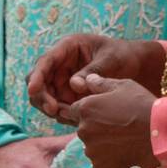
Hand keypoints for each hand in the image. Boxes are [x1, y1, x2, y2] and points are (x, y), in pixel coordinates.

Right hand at [27, 34, 166, 122]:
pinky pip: (58, 106)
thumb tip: (74, 85)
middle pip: (38, 81)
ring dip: (51, 108)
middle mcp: (60, 63)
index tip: (33, 89)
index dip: (36, 75)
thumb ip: (93, 71)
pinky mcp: (67, 94)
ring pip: (45, 96)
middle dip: (42, 96)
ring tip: (69, 116)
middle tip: (54, 110)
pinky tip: (75, 119)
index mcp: (67, 47)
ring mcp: (62, 79)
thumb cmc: (123, 55)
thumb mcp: (111, 59)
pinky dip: (62, 114)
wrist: (133, 65)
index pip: (45, 61)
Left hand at [59, 74, 157, 167]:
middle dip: (96, 127)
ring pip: (92, 147)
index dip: (90, 111)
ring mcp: (91, 151)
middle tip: (119, 126)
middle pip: (84, 129)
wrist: (162, 133)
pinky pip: (101, 163)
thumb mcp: (124, 86)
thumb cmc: (143, 105)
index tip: (104, 113)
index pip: (75, 110)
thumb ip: (101, 83)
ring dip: (103, 144)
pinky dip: (110, 159)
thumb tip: (87, 80)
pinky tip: (126, 152)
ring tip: (125, 140)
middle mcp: (83, 131)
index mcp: (85, 109)